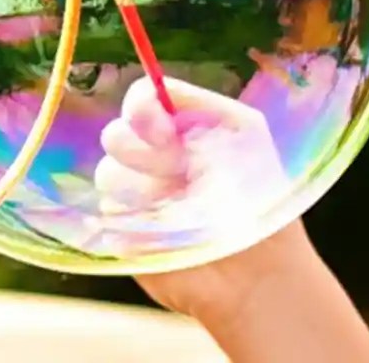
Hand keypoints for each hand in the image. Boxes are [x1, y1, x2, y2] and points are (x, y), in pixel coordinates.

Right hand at [100, 76, 368, 362]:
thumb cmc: (259, 199)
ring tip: (184, 214)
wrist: (256, 271)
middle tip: (183, 177)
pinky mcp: (123, 230)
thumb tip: (149, 99)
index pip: (140, 98)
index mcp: (180, 128)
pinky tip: (170, 234)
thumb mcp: (242, 130)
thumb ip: (196, 102)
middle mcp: (153, 157)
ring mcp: (135, 194)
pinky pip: (109, 214)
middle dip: (145, 156)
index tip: (166, 134)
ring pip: (109, 175)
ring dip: (147, 193)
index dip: (142, 110)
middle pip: (115, 134)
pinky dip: (140, 222)